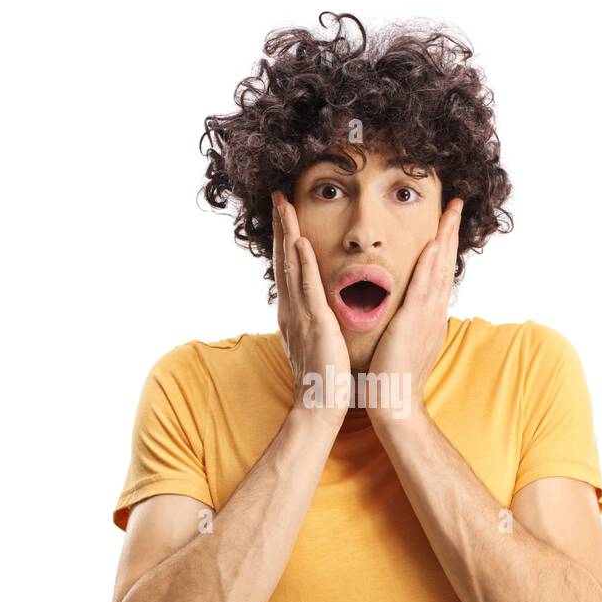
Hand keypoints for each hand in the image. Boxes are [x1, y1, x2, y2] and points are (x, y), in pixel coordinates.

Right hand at [273, 189, 351, 424]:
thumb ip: (317, 320)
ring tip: (283, 206)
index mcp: (294, 312)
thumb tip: (322, 307)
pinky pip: (307, 288)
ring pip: (291, 266)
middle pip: (283, 259)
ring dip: (287, 233)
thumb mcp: (318, 340)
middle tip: (277, 196)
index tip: (284, 213)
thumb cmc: (324, 377)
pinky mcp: (314, 323)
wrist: (320, 405)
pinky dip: (302, 263)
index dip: (285, 238)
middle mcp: (291, 309)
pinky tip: (299, 242)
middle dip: (280, 226)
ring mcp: (300, 315)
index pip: (289, 268)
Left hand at [364, 197, 463, 424]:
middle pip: (445, 264)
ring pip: (439, 269)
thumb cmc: (394, 377)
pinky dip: (430, 266)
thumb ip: (407, 323)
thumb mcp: (404, 342)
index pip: (439, 273)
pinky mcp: (413, 323)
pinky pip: (423, 288)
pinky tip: (433, 244)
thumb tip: (405, 311)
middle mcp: (432, 312)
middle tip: (456, 203)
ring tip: (450, 211)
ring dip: (444, 238)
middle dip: (450, 232)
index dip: (444, 246)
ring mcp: (426, 316)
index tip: (446, 222)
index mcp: (428, 316)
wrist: (395, 402)